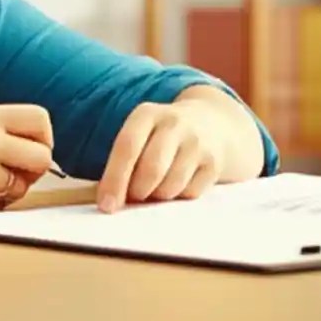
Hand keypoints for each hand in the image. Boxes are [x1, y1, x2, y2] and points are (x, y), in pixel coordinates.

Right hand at [0, 105, 53, 215]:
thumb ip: (2, 132)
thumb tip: (42, 150)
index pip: (39, 119)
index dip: (43, 137)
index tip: (34, 148)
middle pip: (42, 156)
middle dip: (35, 169)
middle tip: (17, 173)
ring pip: (23, 185)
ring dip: (9, 190)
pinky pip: (2, 204)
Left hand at [96, 100, 224, 212]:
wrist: (211, 123)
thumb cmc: (160, 137)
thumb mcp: (140, 133)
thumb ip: (123, 160)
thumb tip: (109, 201)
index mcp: (147, 114)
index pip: (127, 147)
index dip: (115, 179)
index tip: (106, 205)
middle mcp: (174, 123)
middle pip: (152, 170)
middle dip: (138, 192)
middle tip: (135, 195)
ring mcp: (198, 142)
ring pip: (170, 187)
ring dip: (158, 196)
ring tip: (156, 186)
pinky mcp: (214, 163)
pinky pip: (189, 194)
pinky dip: (178, 196)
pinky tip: (178, 182)